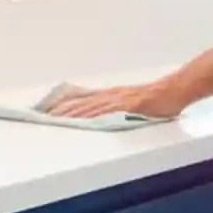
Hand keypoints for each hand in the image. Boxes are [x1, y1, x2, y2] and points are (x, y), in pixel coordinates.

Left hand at [44, 81, 187, 119]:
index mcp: (109, 95)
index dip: (61, 105)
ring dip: (68, 113)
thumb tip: (99, 117)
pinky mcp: (124, 107)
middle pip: (77, 102)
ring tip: (51, 120)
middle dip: (58, 110)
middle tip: (40, 116)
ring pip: (86, 107)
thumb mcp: (129, 101)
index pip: (78, 99)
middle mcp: (109, 96)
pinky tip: (79, 121)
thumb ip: (114, 108)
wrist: (172, 91)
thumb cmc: (156, 99)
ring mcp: (116, 100)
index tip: (45, 111)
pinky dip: (88, 116)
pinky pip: (103, 112)